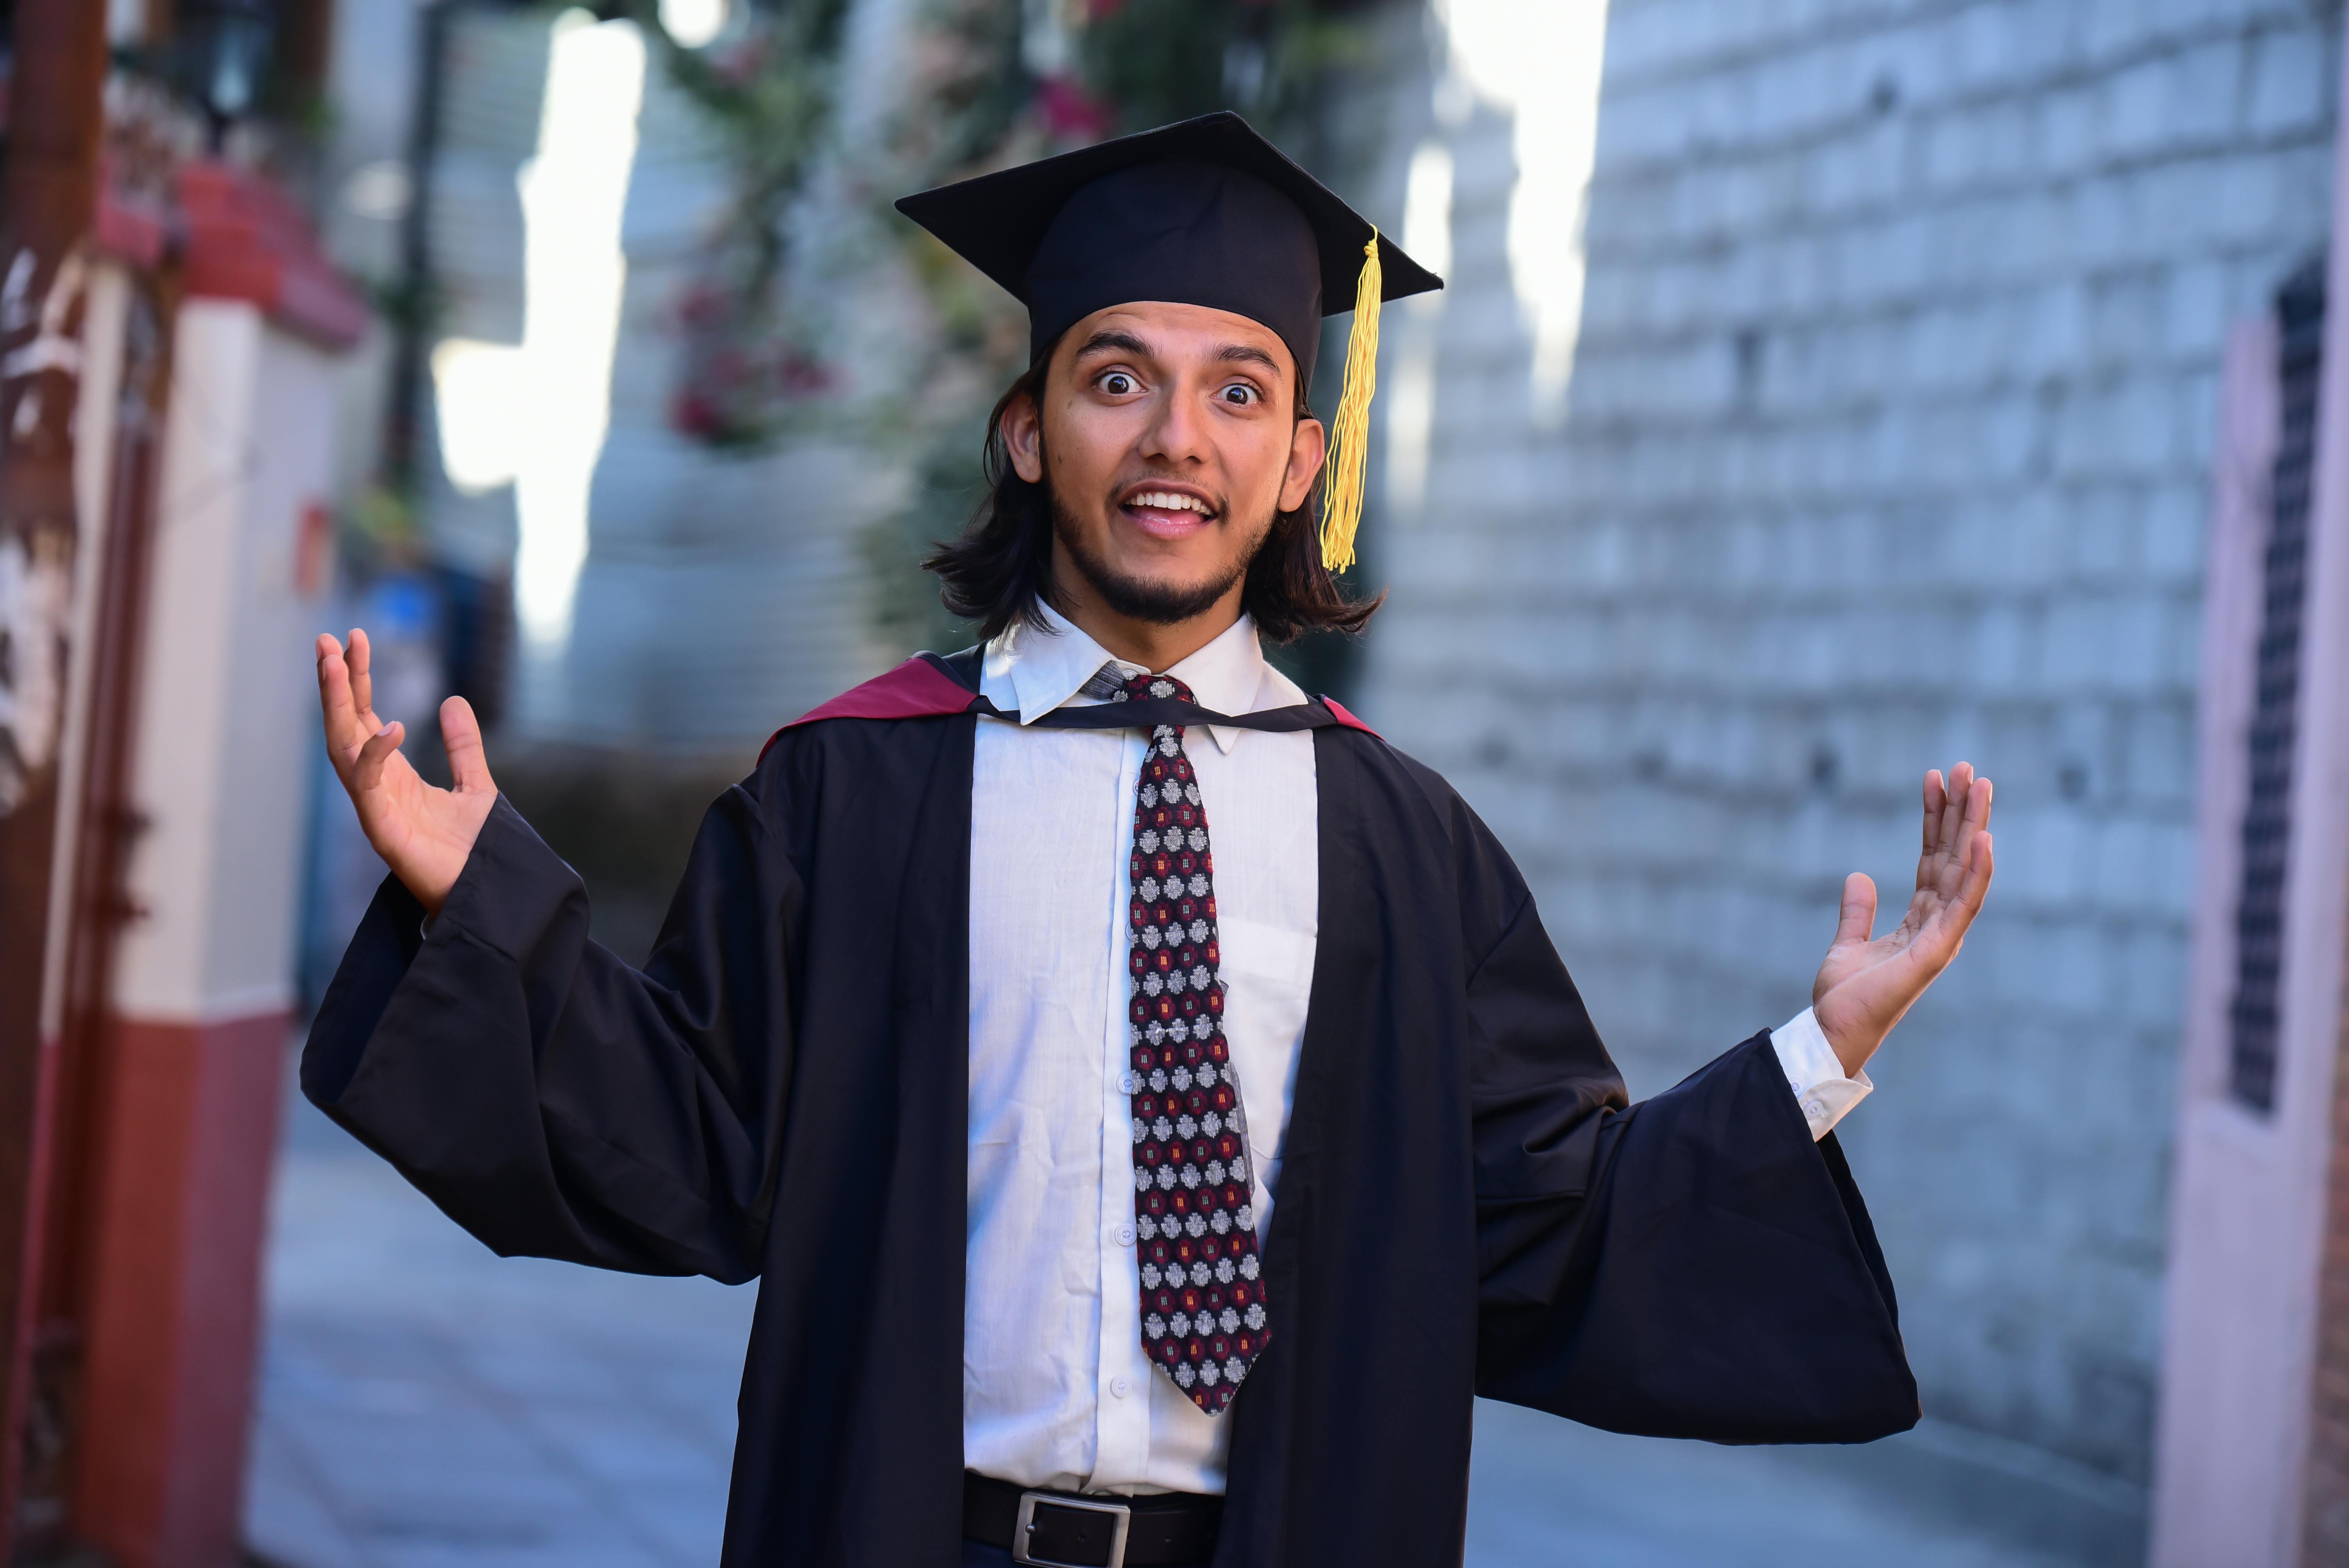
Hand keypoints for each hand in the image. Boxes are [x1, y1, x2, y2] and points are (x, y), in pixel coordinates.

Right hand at [316, 629, 497, 916]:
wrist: (489, 894)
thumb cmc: (477, 851)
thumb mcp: (477, 787)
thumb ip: (463, 747)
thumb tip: (453, 701)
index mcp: (394, 777)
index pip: (364, 718)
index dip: (356, 680)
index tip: (354, 638)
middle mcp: (377, 789)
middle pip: (344, 726)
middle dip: (335, 684)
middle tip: (327, 639)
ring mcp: (375, 809)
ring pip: (342, 748)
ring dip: (336, 705)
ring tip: (336, 662)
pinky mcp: (383, 831)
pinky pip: (368, 786)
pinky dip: (375, 754)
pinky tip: (390, 725)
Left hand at [1811, 762, 1994, 1075]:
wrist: (1833, 1032)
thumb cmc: (1845, 998)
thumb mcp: (1848, 944)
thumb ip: (1857, 911)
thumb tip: (1860, 875)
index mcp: (1921, 921)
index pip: (1933, 859)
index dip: (1935, 820)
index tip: (1935, 780)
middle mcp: (1939, 925)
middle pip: (1954, 857)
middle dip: (1961, 812)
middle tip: (1966, 767)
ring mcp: (1942, 937)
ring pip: (1964, 871)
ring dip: (1974, 827)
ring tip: (1979, 784)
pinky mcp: (1938, 951)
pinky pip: (1963, 904)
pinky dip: (1977, 871)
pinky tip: (1984, 838)